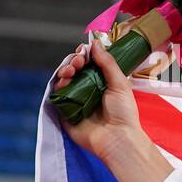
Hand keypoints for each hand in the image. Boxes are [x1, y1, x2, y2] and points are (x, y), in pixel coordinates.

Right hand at [52, 36, 145, 163]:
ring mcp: (75, 100)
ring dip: (64, 70)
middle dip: (73, 61)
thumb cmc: (124, 113)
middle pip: (74, 70)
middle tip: (78, 61)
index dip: (84, 55)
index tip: (84, 50)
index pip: (88, 64)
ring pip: (63, 80)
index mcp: (102, 83)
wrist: (117, 138)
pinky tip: (64, 80)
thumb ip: (108, 63)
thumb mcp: (120, 84)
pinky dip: (57, 85)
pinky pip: (57, 95)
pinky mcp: (65, 111)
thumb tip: (95, 43)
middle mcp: (87, 90)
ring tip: (71, 70)